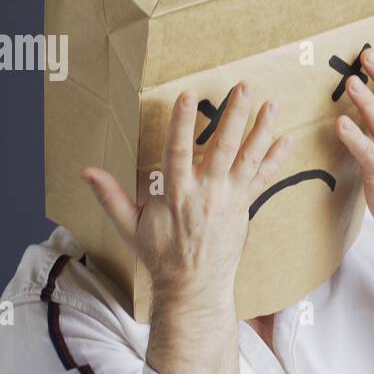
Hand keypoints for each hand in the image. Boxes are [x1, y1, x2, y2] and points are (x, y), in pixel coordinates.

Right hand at [82, 82, 289, 309]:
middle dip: (234, 116)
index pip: (177, 151)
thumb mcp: (129, 226)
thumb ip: (110, 196)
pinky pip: (263, 179)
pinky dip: (276, 159)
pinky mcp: (244, 207)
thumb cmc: (160, 255)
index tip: (188, 95)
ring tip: (274, 104)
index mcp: (175, 194)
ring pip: (248, 159)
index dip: (182, 123)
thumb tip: (85, 171)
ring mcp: (229, 199)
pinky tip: (288, 139)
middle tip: (245, 87)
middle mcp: (206, 193)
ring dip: (262, 130)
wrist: (193, 287)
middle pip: (222, 148)